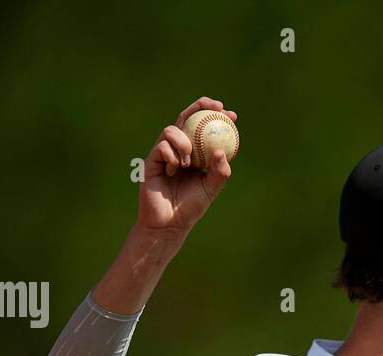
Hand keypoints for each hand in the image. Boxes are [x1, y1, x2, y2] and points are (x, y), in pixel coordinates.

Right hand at [137, 96, 236, 239]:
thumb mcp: (211, 188)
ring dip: (183, 142)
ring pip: (171, 130)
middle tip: (215, 106)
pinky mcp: (151, 160)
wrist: (168, 223)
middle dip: (200, 106)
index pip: (204, 128)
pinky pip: (161, 146)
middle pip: (186, 118)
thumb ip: (220, 171)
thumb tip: (221, 151)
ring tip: (189, 162)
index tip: (231, 115)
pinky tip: (175, 170)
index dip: (216, 116)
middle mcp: (178, 148)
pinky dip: (172, 155)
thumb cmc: (190, 207)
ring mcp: (163, 153)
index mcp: (195, 153)